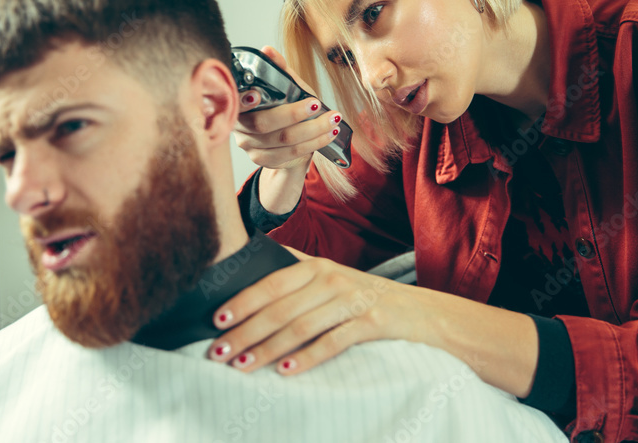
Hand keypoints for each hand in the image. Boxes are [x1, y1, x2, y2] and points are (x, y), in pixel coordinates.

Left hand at [205, 255, 435, 375]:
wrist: (421, 312)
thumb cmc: (363, 298)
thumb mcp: (331, 278)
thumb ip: (295, 274)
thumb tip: (246, 272)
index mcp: (316, 266)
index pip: (270, 284)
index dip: (242, 302)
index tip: (216, 321)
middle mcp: (331, 278)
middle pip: (280, 308)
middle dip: (245, 332)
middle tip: (219, 353)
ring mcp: (352, 299)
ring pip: (301, 327)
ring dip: (267, 349)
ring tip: (243, 365)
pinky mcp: (372, 322)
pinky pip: (332, 342)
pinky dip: (307, 357)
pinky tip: (285, 371)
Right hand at [233, 46, 341, 170]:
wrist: (288, 140)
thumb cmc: (284, 107)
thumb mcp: (284, 86)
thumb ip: (277, 69)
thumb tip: (268, 50)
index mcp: (239, 104)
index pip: (235, 103)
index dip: (243, 100)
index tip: (257, 94)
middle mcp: (240, 128)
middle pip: (263, 124)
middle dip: (293, 114)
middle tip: (316, 104)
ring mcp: (250, 147)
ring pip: (282, 140)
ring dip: (312, 129)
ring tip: (333, 119)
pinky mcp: (264, 160)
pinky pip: (291, 154)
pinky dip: (314, 143)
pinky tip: (328, 134)